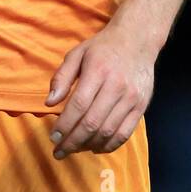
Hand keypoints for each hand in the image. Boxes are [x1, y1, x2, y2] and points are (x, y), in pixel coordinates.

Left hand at [44, 22, 155, 157]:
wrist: (137, 40)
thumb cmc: (103, 47)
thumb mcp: (77, 54)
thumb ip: (61, 77)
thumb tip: (49, 103)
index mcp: (98, 71)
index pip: (78, 105)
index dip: (64, 125)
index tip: (53, 137)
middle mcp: (116, 86)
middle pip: (92, 122)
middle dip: (72, 141)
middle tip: (59, 151)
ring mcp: (131, 98)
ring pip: (108, 131)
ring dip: (88, 146)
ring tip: (74, 150)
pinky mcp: (141, 107)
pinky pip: (124, 133)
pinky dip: (108, 145)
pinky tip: (94, 147)